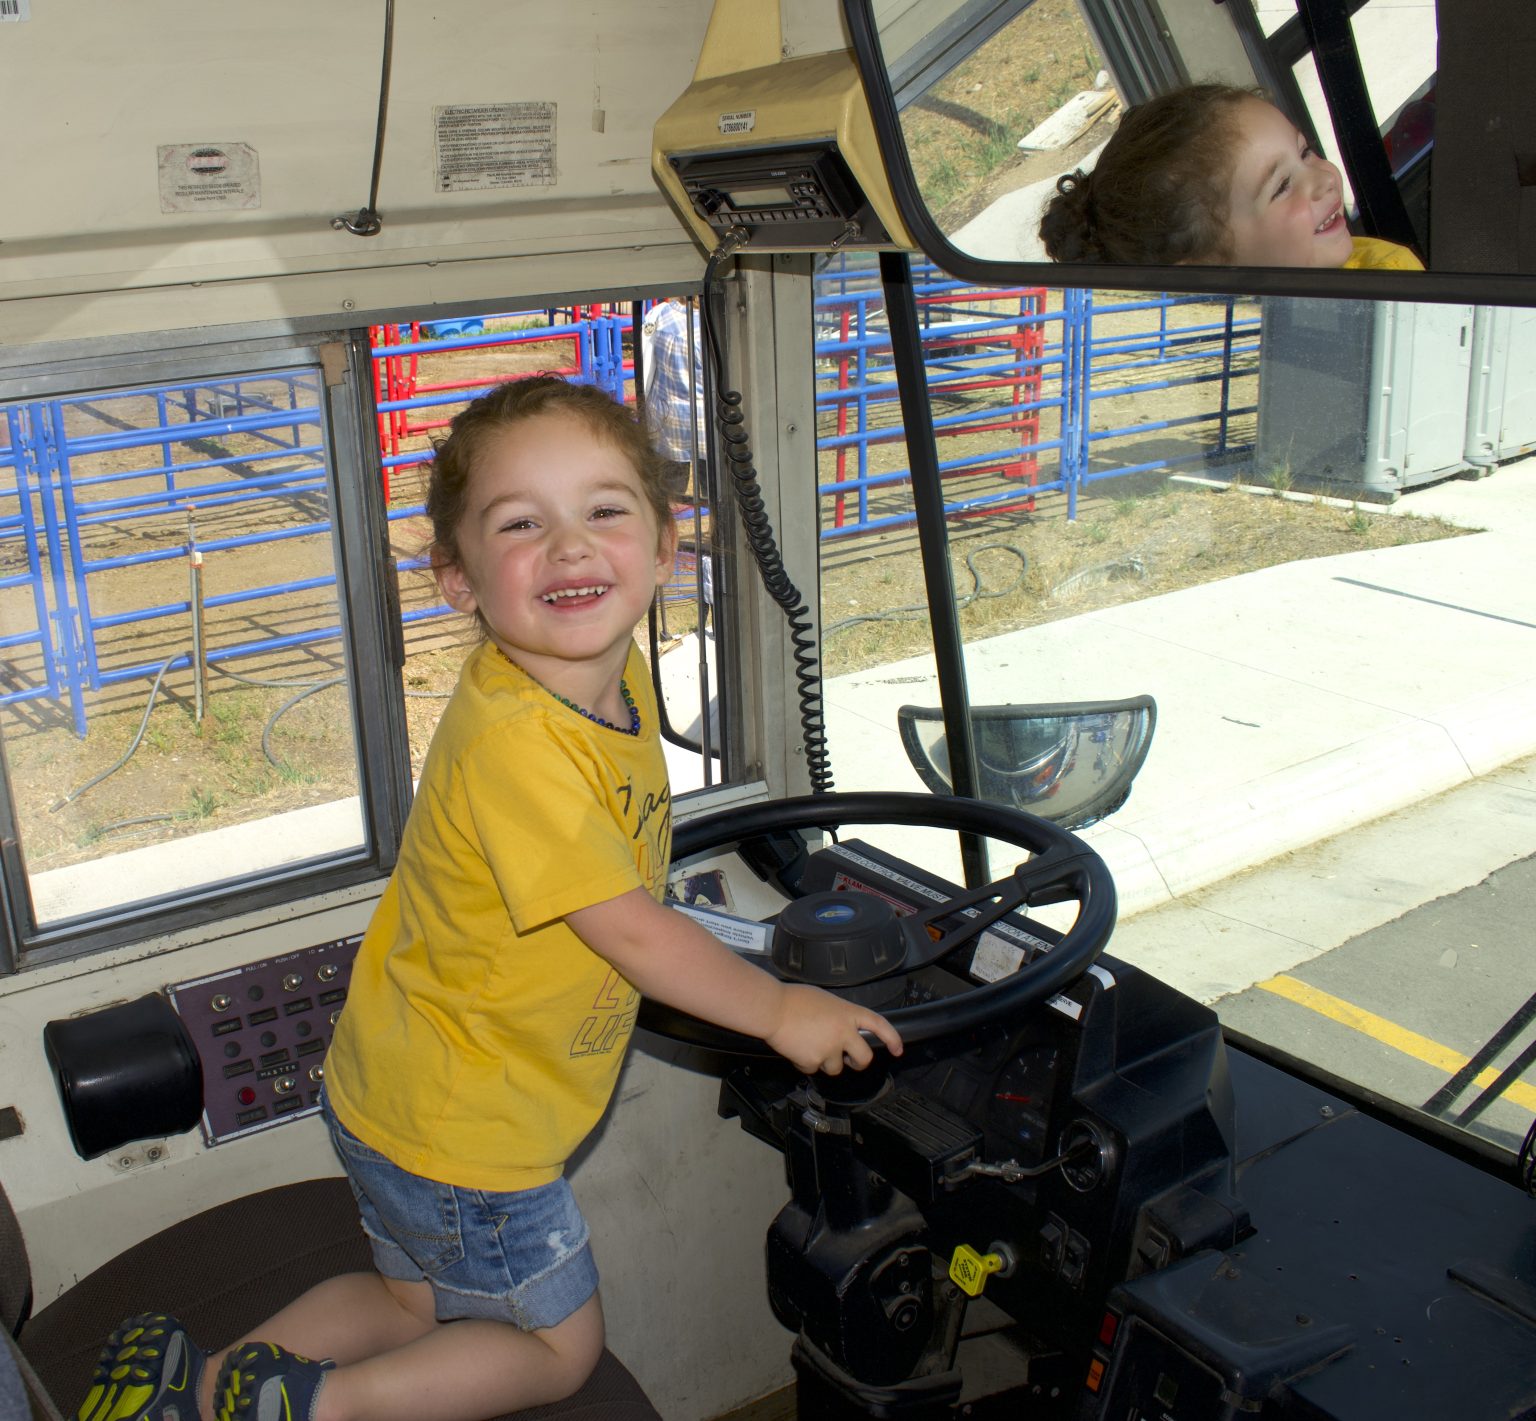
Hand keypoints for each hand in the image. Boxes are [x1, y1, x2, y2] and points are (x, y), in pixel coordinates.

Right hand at [764, 983, 903, 1074]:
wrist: (773, 1009)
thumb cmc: (794, 999)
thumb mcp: (825, 1001)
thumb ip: (839, 1016)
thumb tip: (841, 1028)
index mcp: (848, 1013)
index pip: (879, 1025)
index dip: (892, 1038)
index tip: (897, 1049)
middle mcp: (844, 1032)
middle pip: (864, 1057)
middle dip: (858, 1062)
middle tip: (851, 1060)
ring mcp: (830, 1049)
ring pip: (836, 1067)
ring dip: (825, 1061)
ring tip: (809, 1044)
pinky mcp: (814, 1062)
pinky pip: (813, 1069)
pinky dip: (805, 1063)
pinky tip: (796, 1048)